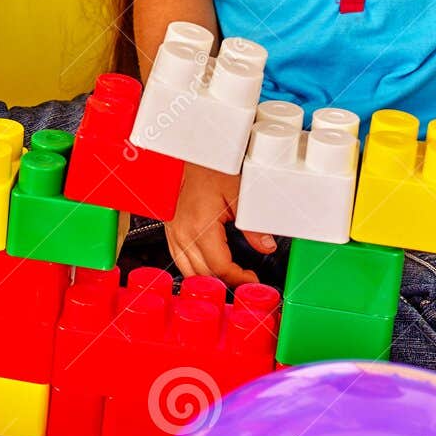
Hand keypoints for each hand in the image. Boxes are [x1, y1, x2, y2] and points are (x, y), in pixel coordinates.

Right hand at [164, 164, 274, 284]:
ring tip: (228, 277)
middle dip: (226, 282)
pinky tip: (207, 267)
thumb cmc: (213, 168)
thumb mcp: (240, 194)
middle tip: (244, 280)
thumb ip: (253, 226)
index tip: (251, 279)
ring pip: (188, 270)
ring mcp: (173, 231)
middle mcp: (183, 231)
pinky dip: (192, 268)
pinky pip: (178, 258)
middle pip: (203, 273)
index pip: (219, 267)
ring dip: (208, 278)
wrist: (193, 154)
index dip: (238, 278)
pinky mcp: (169, 228)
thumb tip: (267, 246)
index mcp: (201, 224)